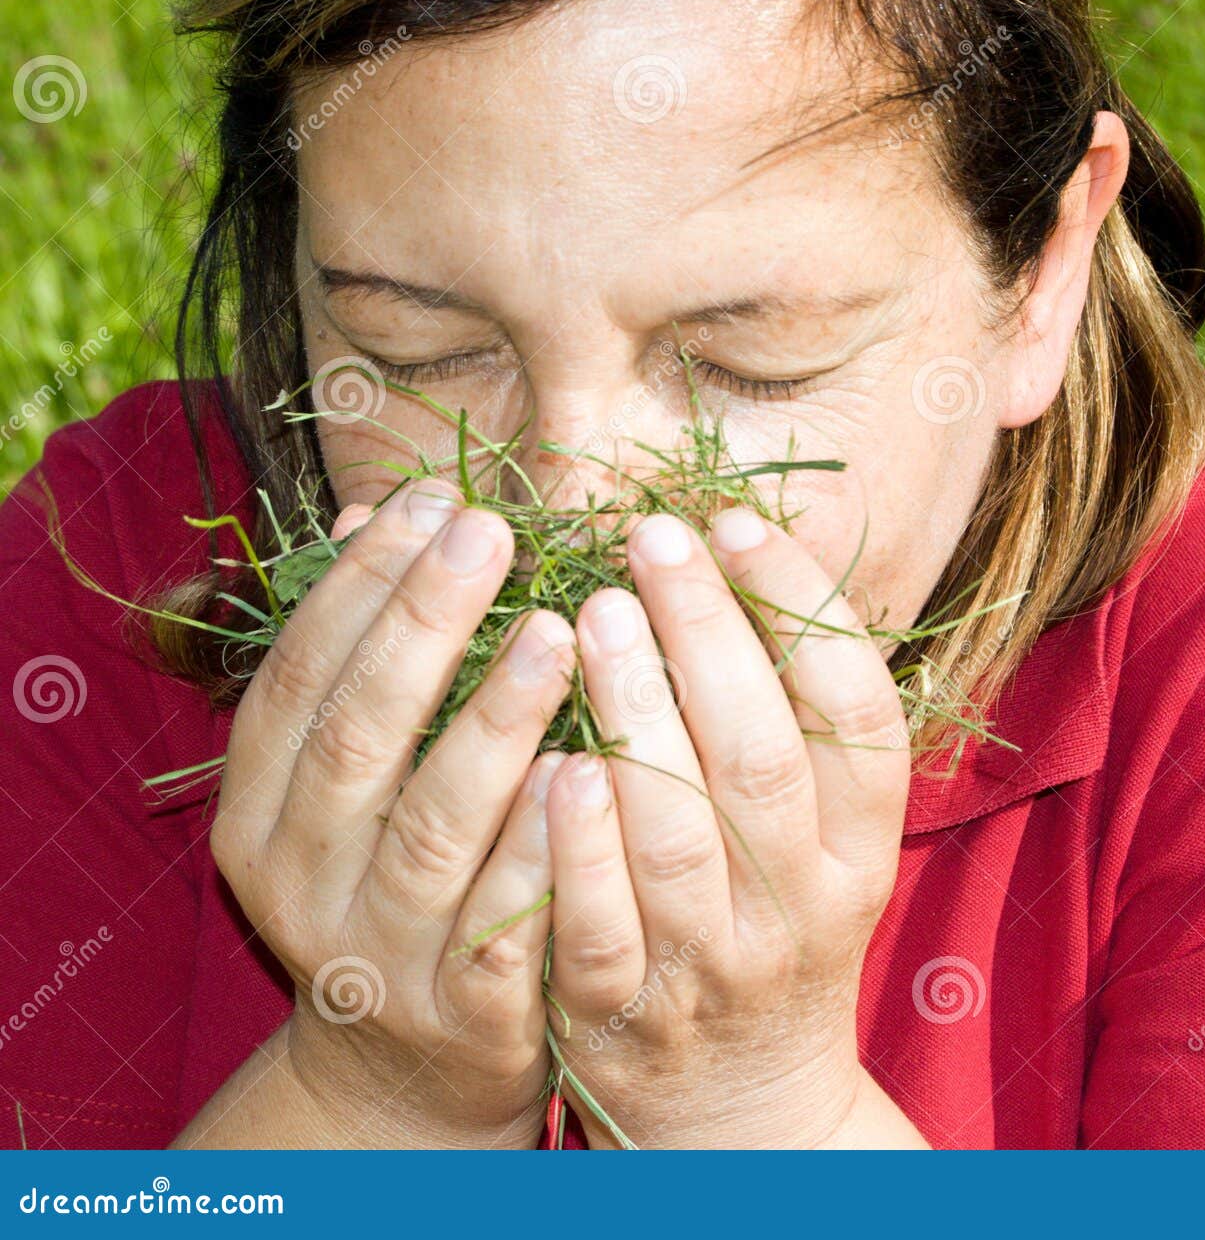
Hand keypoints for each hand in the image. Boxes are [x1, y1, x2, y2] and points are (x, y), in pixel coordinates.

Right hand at [208, 478, 576, 1147]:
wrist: (410, 1064)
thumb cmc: (394, 877)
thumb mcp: (350, 781)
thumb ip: (363, 659)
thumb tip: (376, 511)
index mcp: (259, 808)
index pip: (299, 677)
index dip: (363, 584)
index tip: (432, 500)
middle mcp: (302, 877)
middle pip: (357, 735)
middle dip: (423, 621)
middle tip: (491, 531)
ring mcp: (379, 948)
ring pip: (433, 824)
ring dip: (493, 720)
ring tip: (555, 630)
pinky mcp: (463, 1007)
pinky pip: (506, 918)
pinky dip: (542, 843)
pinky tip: (586, 769)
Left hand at [537, 506, 923, 1147]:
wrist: (745, 1104)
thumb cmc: (775, 927)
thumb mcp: (824, 836)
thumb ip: (796, 722)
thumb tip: (748, 556)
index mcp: (861, 844)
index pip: (858, 710)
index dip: (802, 608)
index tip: (737, 524)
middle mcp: (803, 902)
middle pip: (765, 755)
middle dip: (710, 633)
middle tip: (652, 537)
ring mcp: (714, 964)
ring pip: (681, 833)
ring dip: (639, 713)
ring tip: (596, 612)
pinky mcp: (626, 1013)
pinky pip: (601, 926)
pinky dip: (577, 845)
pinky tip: (552, 760)